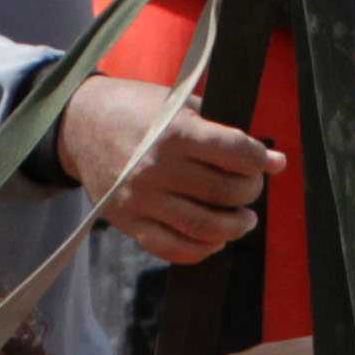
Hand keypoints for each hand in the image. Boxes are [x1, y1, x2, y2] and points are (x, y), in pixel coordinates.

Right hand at [57, 76, 279, 263]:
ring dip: (235, 226)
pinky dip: (203, 249)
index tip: (268, 162)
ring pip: (206, 227)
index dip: (261, 160)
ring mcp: (142, 199)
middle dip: (250, 191)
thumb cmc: (138, 110)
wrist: (80, 125)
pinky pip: (174, 248)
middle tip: (250, 187)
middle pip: (227, 192)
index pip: (238, 153)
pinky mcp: (128, 221)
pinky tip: (215, 238)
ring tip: (243, 219)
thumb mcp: (179, 105)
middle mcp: (158, 168)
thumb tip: (274, 162)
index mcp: (175, 132)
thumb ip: (224, 133)